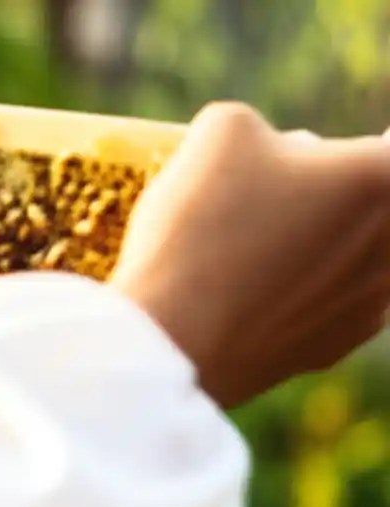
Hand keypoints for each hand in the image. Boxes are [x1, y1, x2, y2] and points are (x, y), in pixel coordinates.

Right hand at [110, 102, 389, 406]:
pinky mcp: (336, 347)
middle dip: (335, 191)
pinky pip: (330, 300)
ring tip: (252, 244)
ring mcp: (372, 304)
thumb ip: (267, 127)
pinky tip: (248, 291)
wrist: (171, 340)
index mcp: (383, 180)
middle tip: (276, 190)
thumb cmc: (201, 226)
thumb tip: (286, 155)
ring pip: (357, 251)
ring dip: (321, 241)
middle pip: (374, 201)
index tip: (317, 157)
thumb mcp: (221, 131)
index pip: (388, 147)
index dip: (360, 149)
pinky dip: (298, 290)